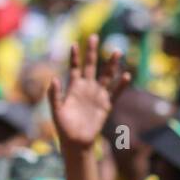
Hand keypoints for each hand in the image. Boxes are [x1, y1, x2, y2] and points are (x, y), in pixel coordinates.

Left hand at [48, 35, 129, 152]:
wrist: (76, 142)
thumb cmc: (63, 127)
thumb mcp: (56, 111)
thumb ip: (54, 95)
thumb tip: (53, 79)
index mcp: (73, 88)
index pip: (74, 68)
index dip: (74, 57)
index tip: (74, 44)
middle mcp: (86, 89)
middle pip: (91, 66)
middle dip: (92, 52)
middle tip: (93, 36)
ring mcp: (97, 96)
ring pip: (106, 76)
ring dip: (111, 65)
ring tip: (116, 52)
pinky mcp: (106, 105)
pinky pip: (115, 93)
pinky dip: (121, 85)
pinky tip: (126, 76)